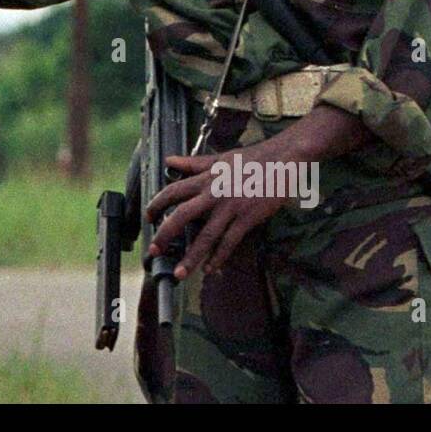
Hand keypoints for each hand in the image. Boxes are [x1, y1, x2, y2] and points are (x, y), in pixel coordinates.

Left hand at [144, 139, 291, 278]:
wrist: (282, 159)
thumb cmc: (251, 159)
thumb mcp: (219, 158)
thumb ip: (193, 163)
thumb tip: (170, 160)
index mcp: (205, 178)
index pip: (173, 191)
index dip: (157, 204)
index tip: (148, 217)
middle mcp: (214, 193)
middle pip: (183, 216)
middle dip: (165, 234)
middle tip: (154, 250)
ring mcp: (231, 207)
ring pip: (207, 235)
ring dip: (192, 256)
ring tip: (180, 273)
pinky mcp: (248, 217)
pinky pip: (230, 241)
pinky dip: (219, 257)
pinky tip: (210, 269)